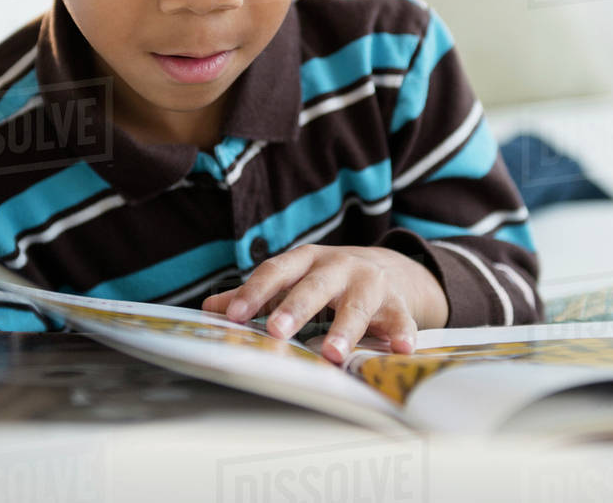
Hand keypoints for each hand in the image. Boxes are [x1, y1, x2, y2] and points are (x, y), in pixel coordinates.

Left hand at [202, 244, 448, 363]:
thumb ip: (257, 294)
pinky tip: (400, 349)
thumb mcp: (294, 278)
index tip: (234, 315)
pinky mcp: (397, 303)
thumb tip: (210, 307)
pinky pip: (400, 318)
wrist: (391, 267)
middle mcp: (339, 267)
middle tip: (277, 331)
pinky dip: (402, 333)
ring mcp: (370, 283)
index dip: (255, 292)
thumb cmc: (329, 279)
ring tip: (333, 353)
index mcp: (307, 260)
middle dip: (296, 308)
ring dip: (346, 328)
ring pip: (357, 304)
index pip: (277, 271)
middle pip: (315, 286)